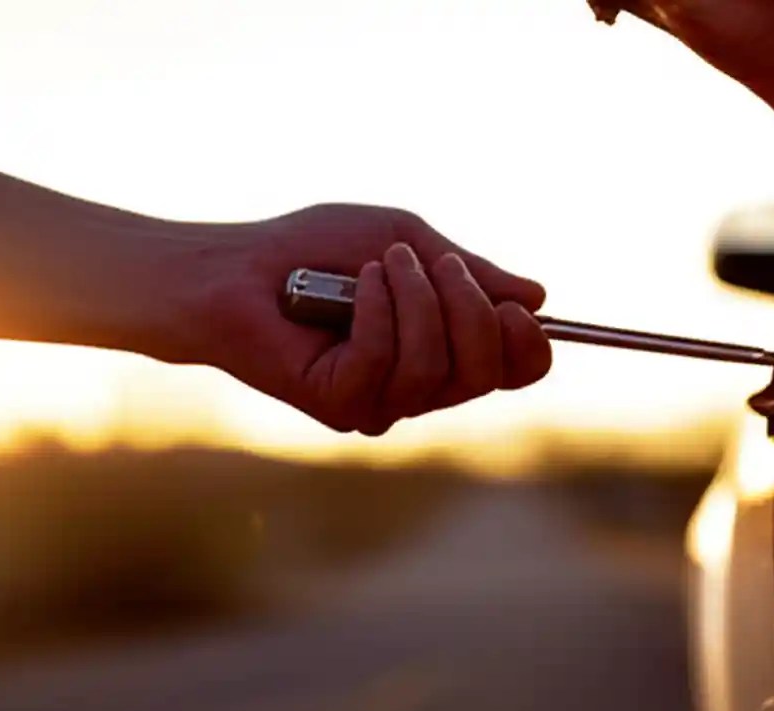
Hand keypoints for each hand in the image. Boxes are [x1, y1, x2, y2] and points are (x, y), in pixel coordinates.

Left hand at [179, 204, 551, 435]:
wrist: (236, 266)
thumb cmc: (317, 248)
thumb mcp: (407, 243)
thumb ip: (468, 273)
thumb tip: (537, 297)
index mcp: (442, 350)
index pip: (512, 369)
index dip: (527, 343)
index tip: (520, 305)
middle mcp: (417, 387)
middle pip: (485, 373)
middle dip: (470, 308)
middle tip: (434, 263)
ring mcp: (379, 402)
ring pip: (435, 369)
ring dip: (416, 300)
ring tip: (376, 264)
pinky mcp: (339, 404)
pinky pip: (384, 363)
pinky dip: (375, 311)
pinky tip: (351, 284)